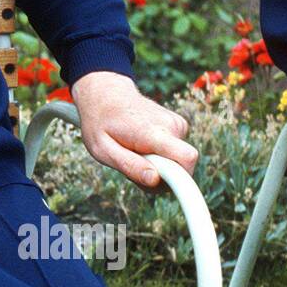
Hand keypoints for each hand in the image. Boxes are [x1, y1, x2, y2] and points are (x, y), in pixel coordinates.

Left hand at [70, 70, 197, 190]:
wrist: (105, 93)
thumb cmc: (100, 123)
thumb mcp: (102, 149)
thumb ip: (129, 165)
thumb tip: (155, 180)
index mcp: (152, 132)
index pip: (186, 158)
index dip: (184, 182)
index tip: (174, 193)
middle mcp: (170, 126)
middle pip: (182, 168)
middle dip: (161, 177)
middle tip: (132, 166)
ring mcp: (177, 124)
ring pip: (177, 162)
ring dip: (157, 165)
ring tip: (133, 150)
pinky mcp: (179, 126)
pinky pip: (175, 153)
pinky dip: (160, 155)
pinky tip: (141, 144)